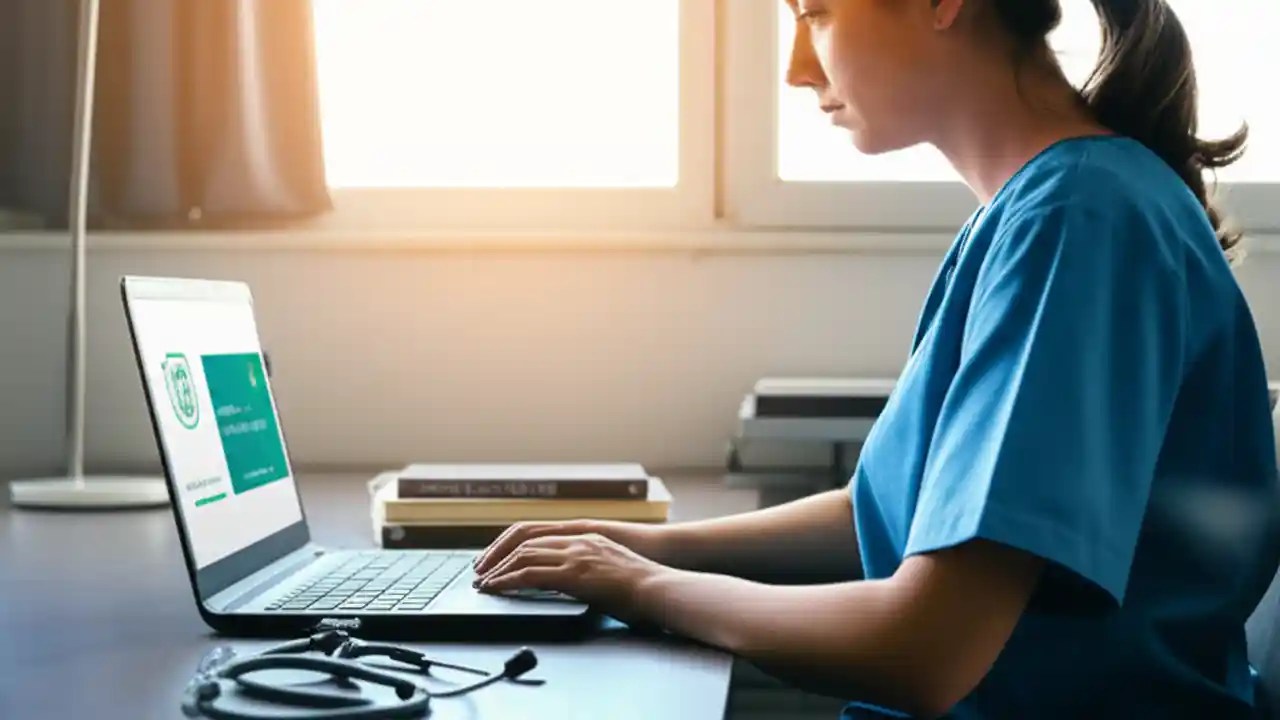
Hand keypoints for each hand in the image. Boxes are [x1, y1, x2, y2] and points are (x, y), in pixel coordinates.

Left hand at [474, 519, 672, 573]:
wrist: (660, 587)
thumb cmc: (643, 582)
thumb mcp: (612, 564)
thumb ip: (590, 565)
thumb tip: (574, 580)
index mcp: (585, 536)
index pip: (538, 533)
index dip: (512, 544)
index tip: (497, 557)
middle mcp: (577, 540)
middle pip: (524, 540)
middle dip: (498, 556)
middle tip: (481, 570)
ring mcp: (575, 555)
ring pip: (523, 555)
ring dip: (498, 569)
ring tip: (483, 582)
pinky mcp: (574, 574)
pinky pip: (530, 574)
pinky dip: (507, 580)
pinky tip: (496, 589)